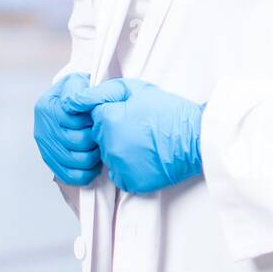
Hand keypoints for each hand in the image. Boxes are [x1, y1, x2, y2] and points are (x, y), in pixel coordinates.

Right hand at [34, 72, 103, 185]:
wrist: (66, 100)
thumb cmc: (76, 92)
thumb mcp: (77, 81)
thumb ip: (80, 88)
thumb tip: (81, 101)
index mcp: (47, 106)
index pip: (76, 120)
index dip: (93, 120)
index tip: (99, 117)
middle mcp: (42, 128)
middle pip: (77, 141)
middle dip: (96, 139)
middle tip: (102, 134)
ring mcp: (45, 147)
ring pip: (75, 160)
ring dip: (93, 156)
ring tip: (98, 147)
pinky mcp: (50, 161)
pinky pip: (69, 176)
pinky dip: (85, 174)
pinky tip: (93, 165)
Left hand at [63, 78, 202, 193]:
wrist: (197, 138)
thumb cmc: (169, 110)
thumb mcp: (136, 89)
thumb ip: (103, 92)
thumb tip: (76, 99)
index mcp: (108, 120)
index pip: (95, 118)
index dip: (113, 114)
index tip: (131, 114)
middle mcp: (109, 145)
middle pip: (100, 138)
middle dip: (114, 133)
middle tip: (139, 129)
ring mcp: (119, 165)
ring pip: (108, 157)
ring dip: (120, 151)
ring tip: (144, 144)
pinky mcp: (130, 182)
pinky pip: (118, 175)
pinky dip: (127, 169)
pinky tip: (145, 159)